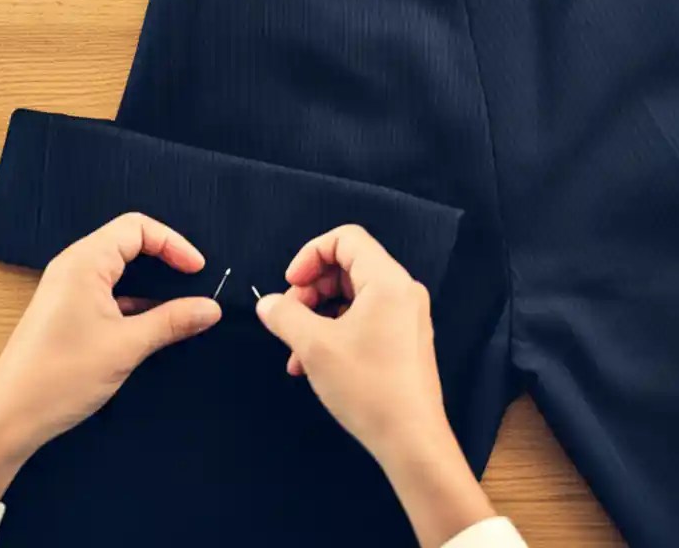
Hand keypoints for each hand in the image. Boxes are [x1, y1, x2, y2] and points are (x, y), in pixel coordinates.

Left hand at [0, 213, 220, 497]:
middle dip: (165, 257)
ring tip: (180, 304)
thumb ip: (172, 321)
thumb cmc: (63, 376)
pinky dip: (135, 301)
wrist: (9, 418)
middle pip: (127, 242)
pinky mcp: (66, 312)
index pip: (136, 228)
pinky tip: (153, 326)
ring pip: (118, 270)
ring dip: (151, 281)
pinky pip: (108, 292)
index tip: (199, 271)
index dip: (173, 243)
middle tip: (195, 281)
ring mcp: (67, 290)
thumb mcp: (127, 347)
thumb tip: (212, 308)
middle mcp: (72, 267)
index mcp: (84, 263)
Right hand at [255, 225, 494, 546]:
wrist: (411, 439)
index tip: (290, 284)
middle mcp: (402, 292)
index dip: (309, 254)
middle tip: (288, 319)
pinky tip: (312, 364)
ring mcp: (406, 317)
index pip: (345, 239)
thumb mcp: (314, 346)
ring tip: (296, 351)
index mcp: (387, 281)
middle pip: (347, 267)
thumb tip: (268, 303)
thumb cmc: (366, 387)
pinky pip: (364, 320)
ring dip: (317, 316)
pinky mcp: (404, 341)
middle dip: (310, 289)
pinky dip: (335, 332)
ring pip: (352, 297)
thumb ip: (285, 315)